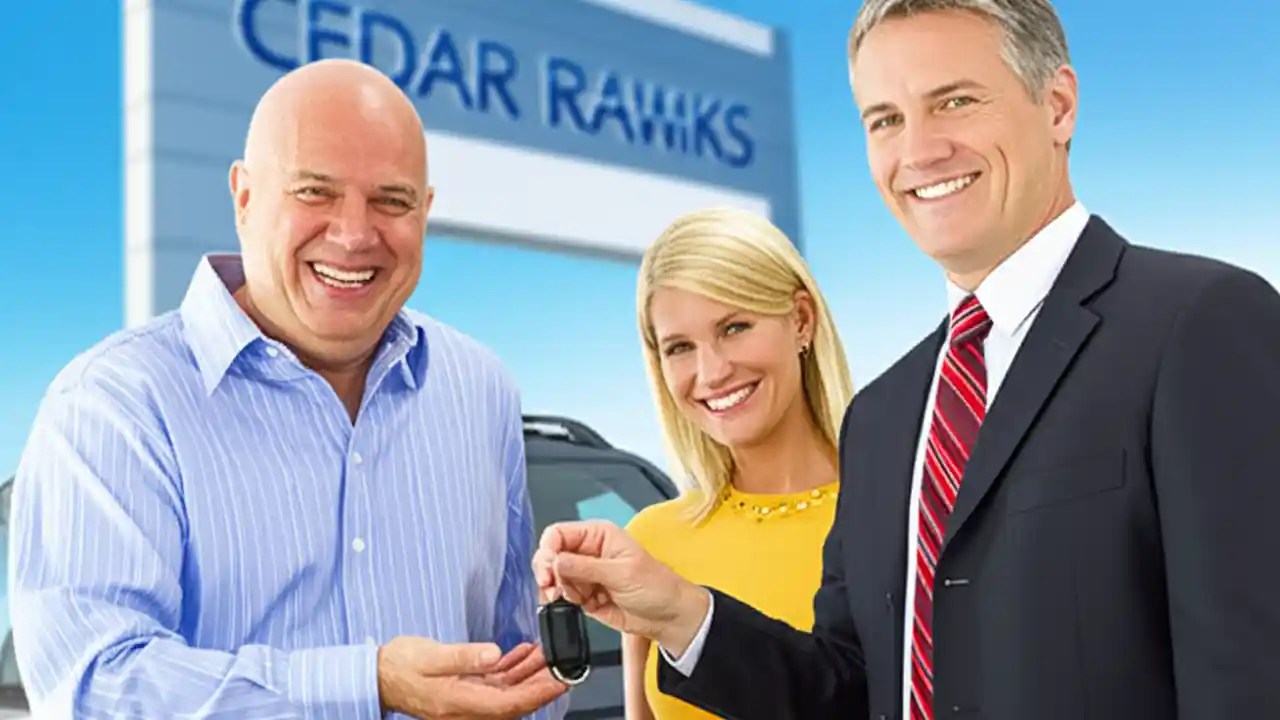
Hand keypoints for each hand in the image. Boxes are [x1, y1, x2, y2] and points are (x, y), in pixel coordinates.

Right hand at [377, 637, 566, 718]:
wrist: (378, 674)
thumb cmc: (400, 665)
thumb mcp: (431, 655)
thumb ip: (464, 656)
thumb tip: (493, 654)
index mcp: (459, 702)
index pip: (509, 704)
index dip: (538, 693)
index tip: (559, 681)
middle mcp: (466, 708)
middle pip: (513, 701)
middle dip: (540, 683)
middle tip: (563, 666)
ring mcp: (465, 702)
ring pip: (507, 692)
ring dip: (528, 674)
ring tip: (546, 653)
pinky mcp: (464, 691)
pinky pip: (495, 685)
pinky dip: (511, 670)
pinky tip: (523, 654)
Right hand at [532, 520, 709, 655]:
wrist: (667, 617)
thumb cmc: (656, 587)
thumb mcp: (621, 573)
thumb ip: (585, 567)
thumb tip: (555, 561)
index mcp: (598, 535)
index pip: (559, 534)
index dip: (548, 550)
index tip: (547, 571)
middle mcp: (588, 552)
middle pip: (551, 555)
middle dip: (548, 572)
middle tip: (551, 587)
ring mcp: (585, 574)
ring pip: (554, 577)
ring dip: (557, 589)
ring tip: (575, 597)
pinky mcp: (584, 595)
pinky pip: (563, 595)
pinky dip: (565, 601)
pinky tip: (580, 603)